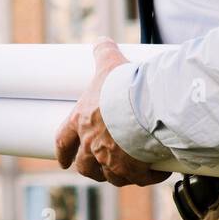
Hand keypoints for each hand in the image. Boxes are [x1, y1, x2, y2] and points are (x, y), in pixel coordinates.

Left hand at [55, 39, 167, 187]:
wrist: (145, 107)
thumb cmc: (122, 85)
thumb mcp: (109, 63)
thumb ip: (104, 52)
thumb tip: (102, 40)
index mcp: (80, 120)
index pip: (63, 141)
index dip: (62, 152)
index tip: (63, 161)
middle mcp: (92, 144)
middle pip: (85, 166)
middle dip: (90, 168)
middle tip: (98, 168)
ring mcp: (111, 160)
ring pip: (110, 177)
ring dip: (117, 175)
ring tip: (128, 170)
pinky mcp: (131, 170)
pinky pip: (138, 179)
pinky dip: (146, 177)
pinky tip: (156, 171)